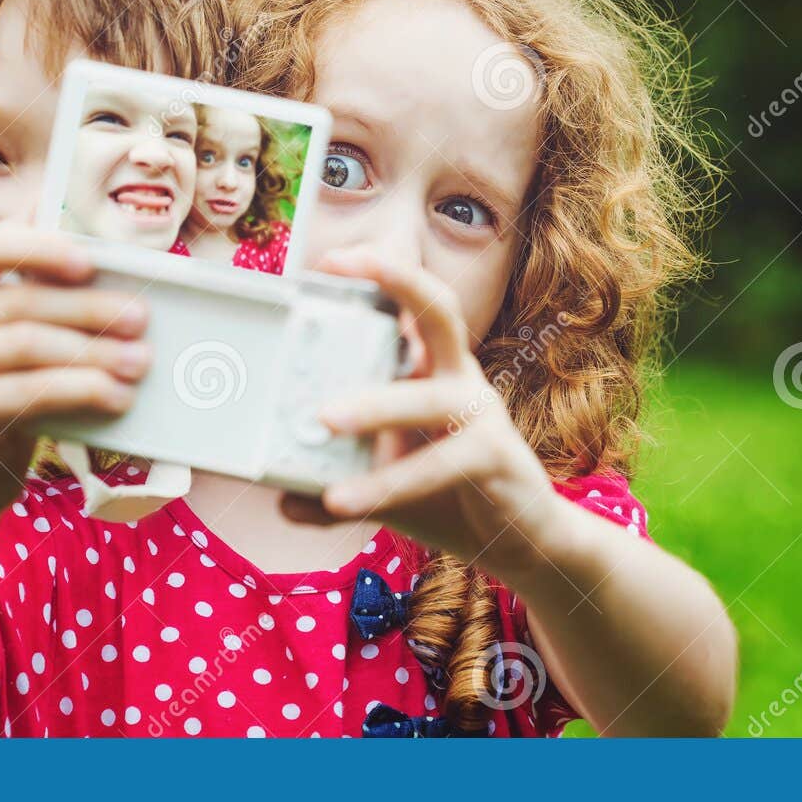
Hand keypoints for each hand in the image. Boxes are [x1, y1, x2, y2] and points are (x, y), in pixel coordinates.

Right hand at [0, 220, 150, 520]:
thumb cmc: (5, 388)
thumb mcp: (14, 335)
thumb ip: (43, 293)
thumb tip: (113, 255)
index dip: (38, 247)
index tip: (90, 262)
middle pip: (17, 302)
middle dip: (88, 308)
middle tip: (141, 318)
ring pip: (26, 345)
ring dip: (93, 352)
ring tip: (140, 362)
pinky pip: (27, 394)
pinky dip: (81, 392)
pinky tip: (118, 397)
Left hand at [289, 247, 562, 582]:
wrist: (519, 541)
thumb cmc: (449, 496)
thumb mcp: (385, 485)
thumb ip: (336, 487)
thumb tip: (282, 498)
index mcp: (435, 371)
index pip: (416, 306)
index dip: (383, 275)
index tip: (333, 260)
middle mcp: (462, 380)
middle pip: (441, 312)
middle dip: (398, 280)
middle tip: (343, 267)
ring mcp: (483, 416)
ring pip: (428, 397)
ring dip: (376, 404)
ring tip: (324, 418)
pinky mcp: (495, 459)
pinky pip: (436, 467)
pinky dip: (385, 484)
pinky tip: (342, 502)